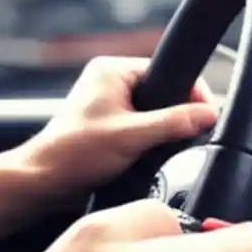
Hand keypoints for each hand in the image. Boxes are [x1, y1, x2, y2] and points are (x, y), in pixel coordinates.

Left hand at [16, 57, 217, 201]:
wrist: (44, 182)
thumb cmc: (73, 153)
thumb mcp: (132, 136)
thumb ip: (174, 123)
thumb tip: (208, 114)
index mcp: (112, 70)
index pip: (167, 71)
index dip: (189, 93)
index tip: (205, 116)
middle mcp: (109, 81)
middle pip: (163, 92)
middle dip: (174, 115)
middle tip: (181, 137)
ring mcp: (107, 103)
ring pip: (153, 112)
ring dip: (160, 130)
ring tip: (156, 148)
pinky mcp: (107, 124)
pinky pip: (141, 126)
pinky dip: (148, 140)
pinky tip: (145, 154)